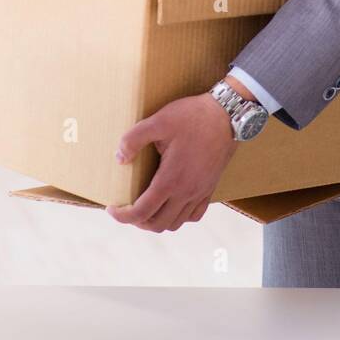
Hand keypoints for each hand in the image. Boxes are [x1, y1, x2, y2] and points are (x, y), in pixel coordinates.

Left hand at [106, 93, 237, 231]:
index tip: (112, 209)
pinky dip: (179, 216)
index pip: (142, 212)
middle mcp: (186, 192)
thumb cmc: (192, 116)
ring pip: (176, 223)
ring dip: (157, 221)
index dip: (123, 216)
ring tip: (146, 208)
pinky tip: (171, 203)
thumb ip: (133, 139)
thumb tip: (119, 158)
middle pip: (158, 224)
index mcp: (170, 179)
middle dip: (138, 222)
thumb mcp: (158, 121)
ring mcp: (200, 192)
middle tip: (127, 208)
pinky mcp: (210, 188)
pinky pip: (194, 215)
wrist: (228, 114)